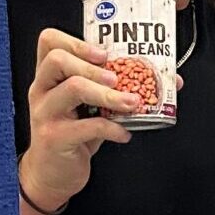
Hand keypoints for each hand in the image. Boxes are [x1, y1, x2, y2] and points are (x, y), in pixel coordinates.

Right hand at [21, 27, 139, 210]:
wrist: (52, 173)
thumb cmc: (74, 134)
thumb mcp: (91, 108)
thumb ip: (119, 91)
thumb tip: (171, 80)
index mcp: (50, 77)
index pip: (50, 42)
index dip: (76, 41)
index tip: (104, 53)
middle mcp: (43, 90)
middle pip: (59, 60)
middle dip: (94, 66)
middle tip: (118, 78)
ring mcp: (46, 113)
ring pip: (73, 89)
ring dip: (108, 94)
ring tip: (131, 103)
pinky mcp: (55, 138)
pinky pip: (87, 127)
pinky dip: (112, 129)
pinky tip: (124, 133)